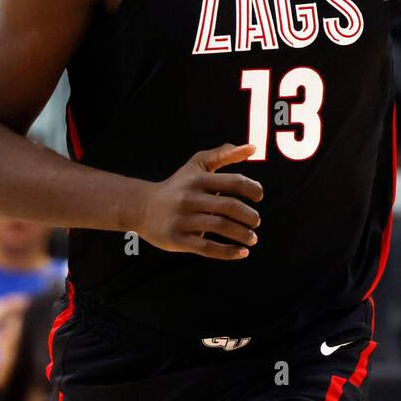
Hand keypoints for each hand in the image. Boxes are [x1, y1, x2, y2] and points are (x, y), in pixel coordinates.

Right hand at [137, 143, 262, 258]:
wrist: (141, 207)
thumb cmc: (178, 185)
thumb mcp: (197, 165)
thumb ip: (223, 155)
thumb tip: (253, 148)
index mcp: (198, 179)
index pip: (234, 181)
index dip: (252, 189)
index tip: (259, 197)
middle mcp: (190, 198)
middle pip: (229, 207)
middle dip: (249, 216)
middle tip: (256, 221)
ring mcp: (183, 219)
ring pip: (220, 227)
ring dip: (243, 234)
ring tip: (252, 238)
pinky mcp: (177, 239)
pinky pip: (207, 248)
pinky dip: (228, 252)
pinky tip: (242, 253)